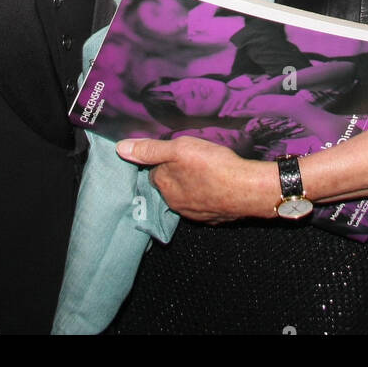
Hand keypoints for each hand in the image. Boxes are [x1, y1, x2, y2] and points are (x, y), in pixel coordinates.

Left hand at [117, 136, 279, 223]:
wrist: (247, 189)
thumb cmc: (212, 166)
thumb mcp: (178, 149)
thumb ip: (150, 149)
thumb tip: (120, 148)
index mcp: (164, 187)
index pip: (154, 172)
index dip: (162, 160)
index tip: (172, 153)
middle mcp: (176, 204)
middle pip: (169, 185)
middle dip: (176, 175)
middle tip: (191, 160)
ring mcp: (196, 213)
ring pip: (187, 196)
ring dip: (192, 186)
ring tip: (205, 171)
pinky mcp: (214, 218)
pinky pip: (206, 205)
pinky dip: (208, 196)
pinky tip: (218, 185)